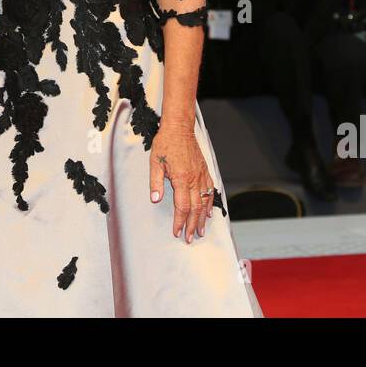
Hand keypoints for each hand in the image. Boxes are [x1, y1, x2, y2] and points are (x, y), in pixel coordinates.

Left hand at [148, 123, 214, 242]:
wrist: (179, 128)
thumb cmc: (166, 144)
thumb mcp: (155, 162)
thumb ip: (156, 182)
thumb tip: (156, 199)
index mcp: (181, 179)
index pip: (182, 207)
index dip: (180, 221)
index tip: (177, 232)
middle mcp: (194, 179)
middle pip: (195, 208)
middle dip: (192, 225)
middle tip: (189, 238)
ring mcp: (201, 175)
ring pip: (205, 202)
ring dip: (202, 218)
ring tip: (200, 230)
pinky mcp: (204, 171)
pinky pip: (210, 190)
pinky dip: (210, 203)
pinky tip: (208, 212)